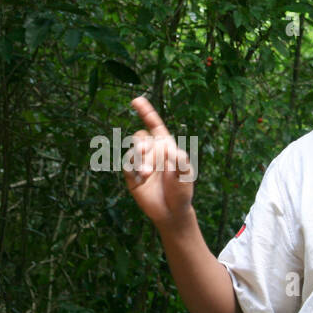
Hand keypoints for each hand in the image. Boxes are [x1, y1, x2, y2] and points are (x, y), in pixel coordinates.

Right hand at [123, 95, 195, 228]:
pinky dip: (132, 170)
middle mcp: (152, 152)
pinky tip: (141, 180)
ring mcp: (140, 164)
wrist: (171, 213)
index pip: (154, 126)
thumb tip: (168, 148)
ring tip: (146, 174)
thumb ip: (179, 160)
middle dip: (143, 149)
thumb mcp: (186, 175)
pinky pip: (127, 165)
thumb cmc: (182, 192)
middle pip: (140, 137)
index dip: (146, 112)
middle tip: (149, 168)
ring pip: (133, 151)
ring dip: (138, 160)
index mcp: (166, 147)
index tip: (136, 100)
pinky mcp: (132, 176)